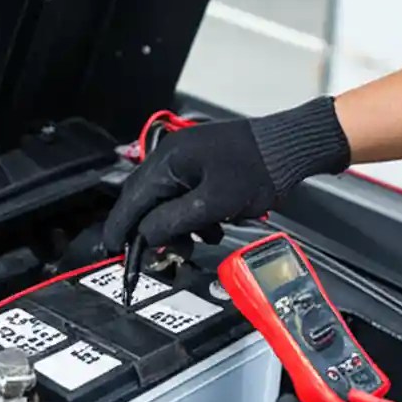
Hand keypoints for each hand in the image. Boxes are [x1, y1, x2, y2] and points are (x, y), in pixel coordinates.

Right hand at [102, 97, 351, 252]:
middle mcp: (170, 156)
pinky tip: (210, 228)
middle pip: (144, 201)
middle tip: (157, 254)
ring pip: (165, 200)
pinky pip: (183, 194)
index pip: (131, 201)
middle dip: (151, 231)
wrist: (289, 147)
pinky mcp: (201, 164)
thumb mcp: (212, 204)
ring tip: (196, 243)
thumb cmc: (257, 170)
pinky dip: (191, 215)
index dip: (120, 230)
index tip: (112, 251)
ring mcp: (186, 158)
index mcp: (167, 161)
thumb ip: (173, 222)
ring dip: (176, 226)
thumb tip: (145, 235)